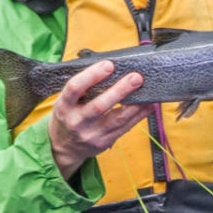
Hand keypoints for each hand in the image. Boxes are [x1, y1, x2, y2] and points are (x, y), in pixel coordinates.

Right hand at [47, 60, 152, 178]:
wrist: (64, 147)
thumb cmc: (68, 116)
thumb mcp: (66, 101)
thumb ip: (82, 88)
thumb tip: (111, 69)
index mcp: (64, 106)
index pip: (75, 88)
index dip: (92, 75)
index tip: (108, 65)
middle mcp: (76, 121)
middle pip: (99, 106)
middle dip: (119, 90)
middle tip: (135, 77)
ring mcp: (91, 134)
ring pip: (117, 119)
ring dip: (135, 105)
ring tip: (147, 91)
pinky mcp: (104, 142)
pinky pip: (125, 128)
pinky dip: (139, 115)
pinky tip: (148, 105)